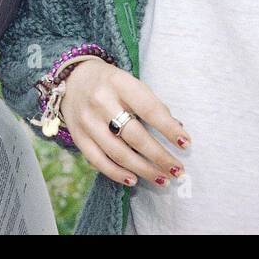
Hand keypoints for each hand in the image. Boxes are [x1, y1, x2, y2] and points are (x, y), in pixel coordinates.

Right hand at [59, 58, 189, 186]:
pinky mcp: (78, 136)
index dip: (168, 128)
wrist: (73, 78)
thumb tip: (176, 129)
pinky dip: (116, 173)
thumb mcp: (130, 82)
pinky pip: (98, 160)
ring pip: (118, 152)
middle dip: (159, 156)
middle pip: (134, 135)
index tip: (185, 143)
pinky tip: (133, 180)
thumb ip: (151, 104)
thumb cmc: (111, 83)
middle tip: (177, 169)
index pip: (148, 109)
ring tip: (162, 179)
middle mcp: (101, 101)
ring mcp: (87, 121)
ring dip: (143, 169)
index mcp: (119, 83)